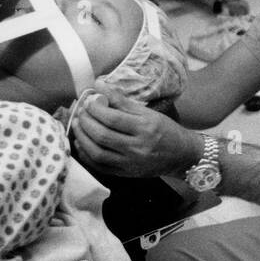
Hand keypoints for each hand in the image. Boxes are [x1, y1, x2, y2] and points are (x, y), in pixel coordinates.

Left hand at [71, 84, 200, 177]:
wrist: (182, 155)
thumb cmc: (166, 130)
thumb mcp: (149, 113)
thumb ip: (122, 101)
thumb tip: (99, 85)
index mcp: (146, 128)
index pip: (113, 118)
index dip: (95, 108)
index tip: (89, 99)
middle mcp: (138, 147)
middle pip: (102, 135)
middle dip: (86, 121)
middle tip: (80, 111)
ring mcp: (130, 163)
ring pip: (97, 152)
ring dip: (82, 137)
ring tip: (77, 124)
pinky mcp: (125, 174)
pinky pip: (99, 166)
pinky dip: (85, 154)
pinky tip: (81, 142)